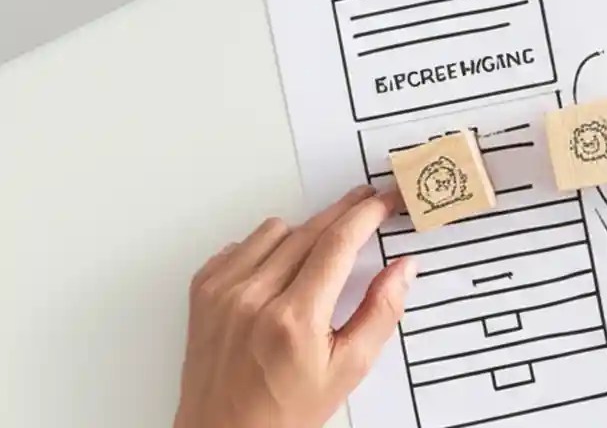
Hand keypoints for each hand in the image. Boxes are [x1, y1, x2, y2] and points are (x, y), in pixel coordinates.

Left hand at [174, 186, 414, 427]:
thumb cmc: (286, 411)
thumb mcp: (347, 371)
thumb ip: (380, 313)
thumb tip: (404, 267)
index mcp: (294, 319)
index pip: (338, 244)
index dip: (367, 214)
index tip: (385, 201)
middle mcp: (253, 297)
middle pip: (310, 230)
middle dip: (345, 211)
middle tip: (368, 202)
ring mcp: (222, 291)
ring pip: (276, 230)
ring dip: (304, 232)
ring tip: (319, 256)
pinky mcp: (202, 290)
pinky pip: (241, 245)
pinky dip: (265, 249)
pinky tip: (279, 272)